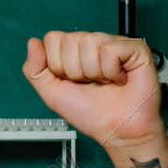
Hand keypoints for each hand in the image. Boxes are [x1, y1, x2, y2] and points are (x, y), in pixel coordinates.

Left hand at [23, 32, 167, 167]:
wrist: (115, 129)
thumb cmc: (89, 112)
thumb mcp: (51, 93)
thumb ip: (35, 69)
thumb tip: (32, 42)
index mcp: (74, 52)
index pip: (53, 38)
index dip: (57, 64)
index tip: (70, 81)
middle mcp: (93, 44)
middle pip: (70, 39)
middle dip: (74, 70)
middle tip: (89, 83)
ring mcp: (115, 44)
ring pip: (90, 42)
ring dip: (93, 72)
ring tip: (104, 81)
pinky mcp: (135, 48)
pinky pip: (111, 49)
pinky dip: (111, 71)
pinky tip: (118, 79)